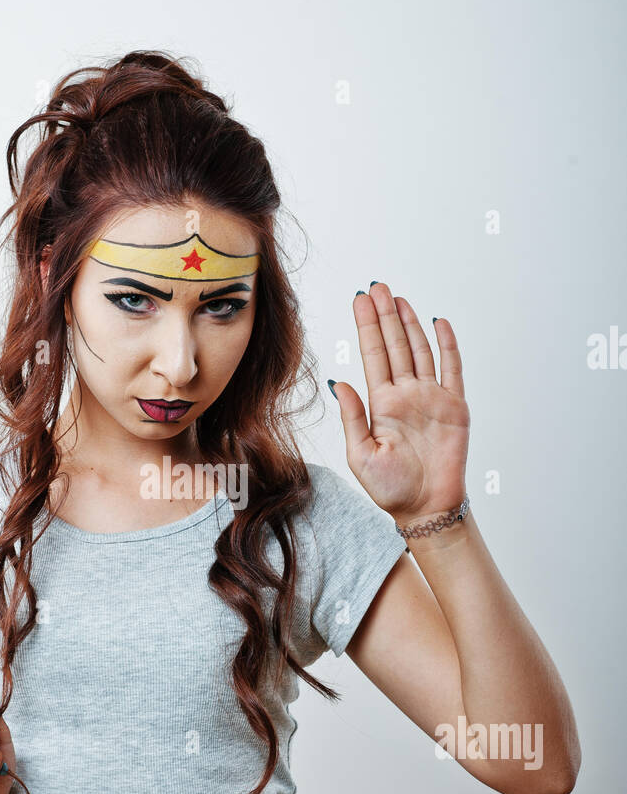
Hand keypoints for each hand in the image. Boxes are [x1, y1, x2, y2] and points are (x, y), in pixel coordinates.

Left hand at [329, 282, 469, 521]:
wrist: (426, 508)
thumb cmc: (391, 488)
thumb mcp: (360, 454)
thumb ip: (351, 416)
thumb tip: (338, 381)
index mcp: (381, 404)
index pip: (372, 355)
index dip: (366, 326)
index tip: (359, 300)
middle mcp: (405, 394)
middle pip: (394, 345)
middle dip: (384, 315)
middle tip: (377, 286)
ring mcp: (431, 397)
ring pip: (420, 350)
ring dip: (409, 323)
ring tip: (398, 298)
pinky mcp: (455, 406)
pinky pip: (452, 368)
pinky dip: (447, 344)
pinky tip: (438, 322)